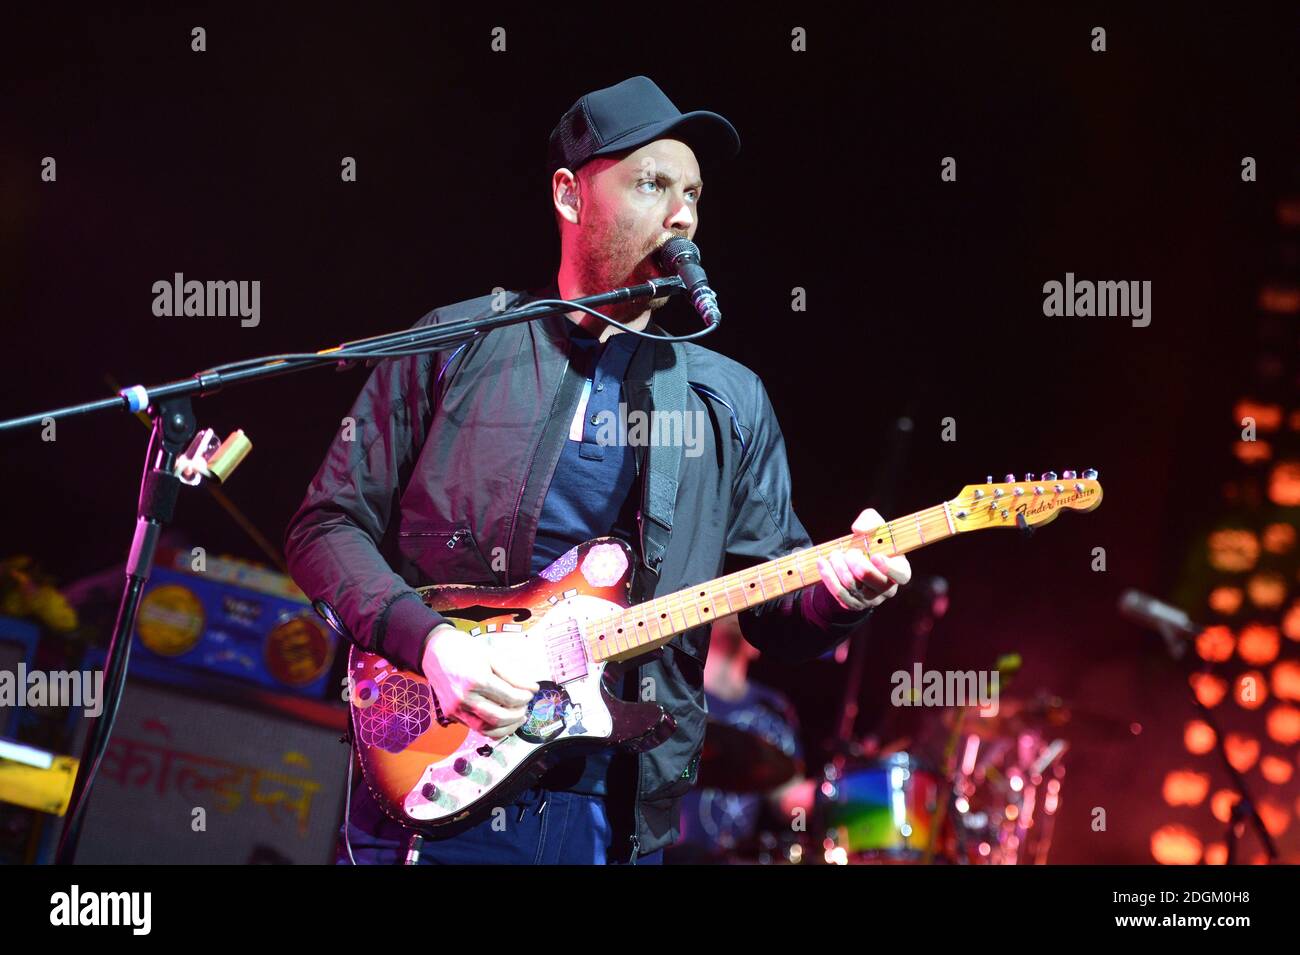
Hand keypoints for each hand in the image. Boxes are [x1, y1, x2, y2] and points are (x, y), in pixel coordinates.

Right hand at [420, 623, 538, 738]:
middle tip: (526, 706)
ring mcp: (456, 709)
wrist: (434, 650)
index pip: (509, 697)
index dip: (525, 697)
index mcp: (477, 680)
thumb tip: (532, 688)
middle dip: (518, 713)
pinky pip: (475, 728)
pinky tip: (503, 723)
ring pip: (486, 729)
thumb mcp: (492, 655)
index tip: (531, 692)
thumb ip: (513, 674)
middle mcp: (465, 698)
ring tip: (518, 717)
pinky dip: (492, 730)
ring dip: (507, 727)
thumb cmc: (463, 649)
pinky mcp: (451, 714)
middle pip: (499, 717)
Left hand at [816, 508, 911, 610]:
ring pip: (853, 586)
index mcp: (900, 570)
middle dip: (856, 563)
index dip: (889, 568)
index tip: (875, 555)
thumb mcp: (874, 525)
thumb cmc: (871, 541)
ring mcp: (871, 599)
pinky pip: (839, 594)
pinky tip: (822, 564)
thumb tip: (859, 529)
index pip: (901, 575)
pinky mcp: (854, 604)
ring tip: (834, 554)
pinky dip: (829, 577)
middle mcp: (888, 589)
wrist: (856, 559)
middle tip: (848, 551)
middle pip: (872, 580)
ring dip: (839, 567)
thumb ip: (870, 521)